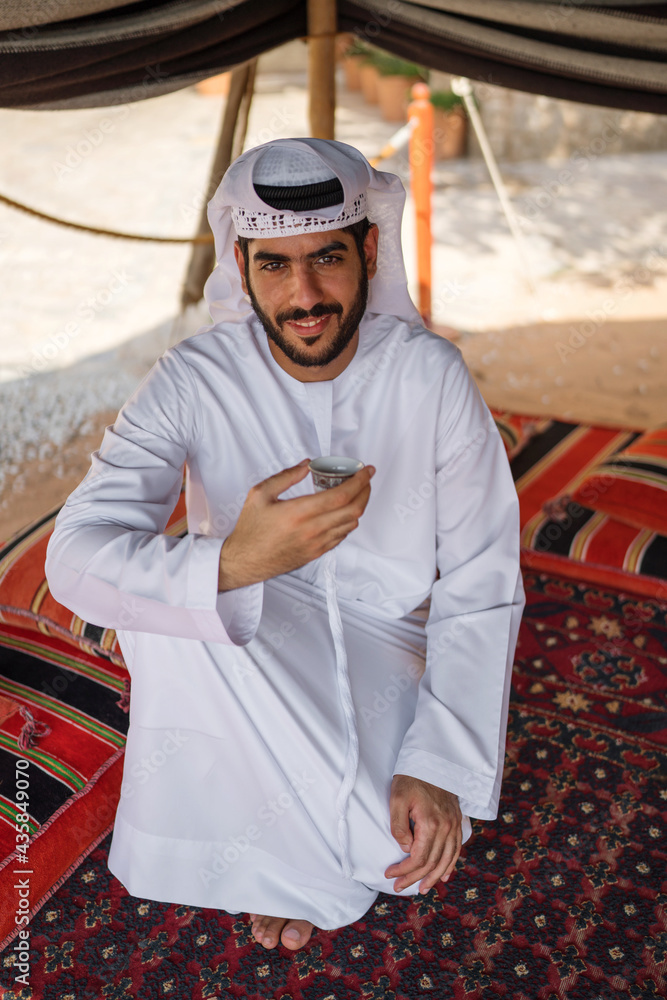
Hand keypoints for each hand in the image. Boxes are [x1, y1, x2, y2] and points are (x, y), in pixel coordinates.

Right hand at [218, 459, 374, 590]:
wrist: (245, 561)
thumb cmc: (251, 530)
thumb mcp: (260, 494)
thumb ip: (285, 476)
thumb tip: (307, 465)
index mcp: (299, 512)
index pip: (342, 495)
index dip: (359, 480)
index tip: (366, 470)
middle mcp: (312, 530)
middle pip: (354, 509)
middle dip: (365, 490)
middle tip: (365, 479)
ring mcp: (317, 544)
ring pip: (351, 523)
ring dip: (359, 505)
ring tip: (356, 492)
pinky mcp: (317, 553)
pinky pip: (342, 536)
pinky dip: (348, 521)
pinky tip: (343, 511)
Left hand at [385, 774, 461, 892]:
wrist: (431, 762)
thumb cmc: (410, 779)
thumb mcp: (397, 798)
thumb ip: (399, 825)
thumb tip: (405, 848)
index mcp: (431, 822)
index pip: (418, 857)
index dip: (404, 870)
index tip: (390, 874)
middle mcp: (446, 827)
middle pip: (431, 862)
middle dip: (414, 878)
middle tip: (398, 887)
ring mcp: (454, 825)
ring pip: (446, 860)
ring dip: (433, 877)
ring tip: (422, 889)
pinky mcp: (456, 821)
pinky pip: (456, 849)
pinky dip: (450, 864)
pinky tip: (444, 875)